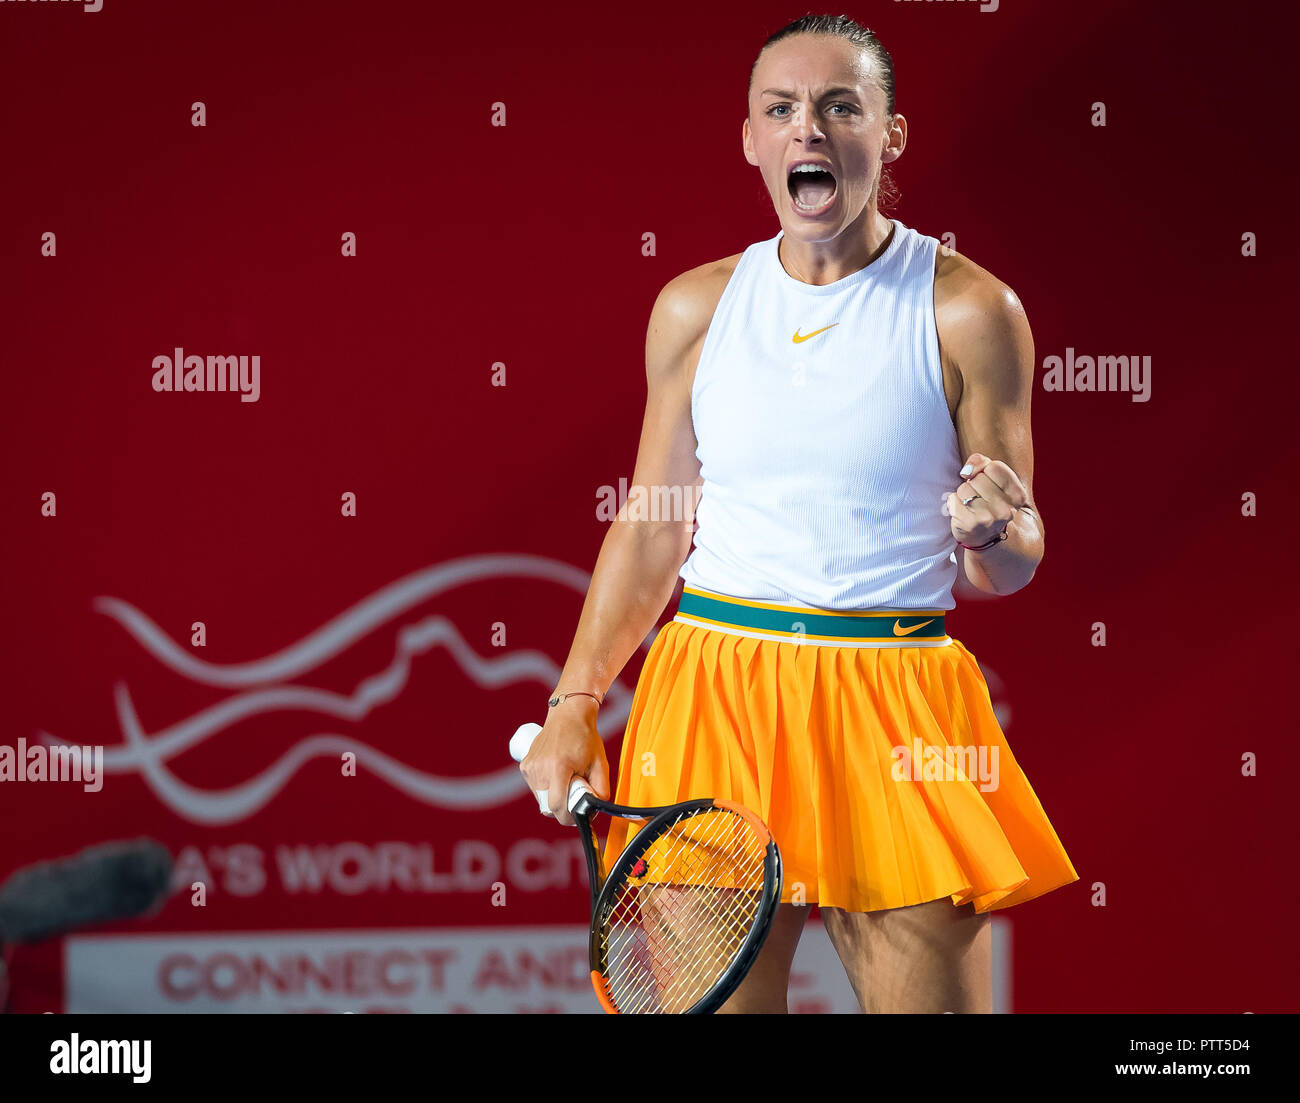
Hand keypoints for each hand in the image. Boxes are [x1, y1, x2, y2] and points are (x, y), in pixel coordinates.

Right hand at [518, 698, 609, 827]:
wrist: (568, 715)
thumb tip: (593, 811)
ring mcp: (530, 767)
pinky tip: (556, 774)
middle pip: (548, 805)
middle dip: (562, 807)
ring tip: (566, 780)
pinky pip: (536, 788)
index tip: (576, 817)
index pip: (557, 805)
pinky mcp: (525, 765)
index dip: (567, 817)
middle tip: (575, 793)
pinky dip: (546, 788)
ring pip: (541, 799)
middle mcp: (540, 768)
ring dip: (554, 797)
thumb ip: (601, 790)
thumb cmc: (586, 738)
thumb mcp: (601, 764)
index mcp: (559, 767)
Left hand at [941, 452, 1029, 547]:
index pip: (995, 467)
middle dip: (973, 485)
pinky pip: (953, 499)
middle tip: (979, 499)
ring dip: (963, 495)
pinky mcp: (970, 524)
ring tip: (971, 507)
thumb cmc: (988, 502)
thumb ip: (983, 463)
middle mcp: (1006, 509)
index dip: (985, 471)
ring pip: (964, 488)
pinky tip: (962, 513)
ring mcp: (989, 518)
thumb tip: (967, 471)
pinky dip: (953, 503)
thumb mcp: (994, 480)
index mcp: (1018, 495)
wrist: (986, 538)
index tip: (987, 483)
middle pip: (977, 478)